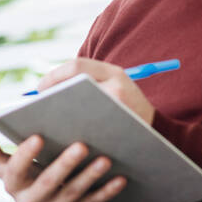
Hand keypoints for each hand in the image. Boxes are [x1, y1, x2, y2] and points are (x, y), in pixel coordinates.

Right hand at [0, 117, 126, 201]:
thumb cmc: (24, 178)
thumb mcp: (4, 165)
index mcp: (10, 183)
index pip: (12, 169)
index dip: (23, 154)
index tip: (37, 135)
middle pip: (47, 182)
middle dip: (65, 163)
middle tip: (82, 144)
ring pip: (72, 195)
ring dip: (89, 177)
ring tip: (105, 158)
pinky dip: (106, 193)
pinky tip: (119, 178)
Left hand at [37, 57, 154, 124]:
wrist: (161, 133)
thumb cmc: (129, 109)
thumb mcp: (116, 86)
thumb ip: (90, 80)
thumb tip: (47, 87)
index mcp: (114, 72)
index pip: (76, 66)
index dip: (53, 77)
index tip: (40, 88)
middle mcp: (118, 86)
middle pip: (74, 86)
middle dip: (53, 95)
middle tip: (39, 106)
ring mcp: (119, 108)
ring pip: (78, 109)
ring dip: (59, 113)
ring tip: (46, 120)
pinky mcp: (119, 130)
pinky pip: (87, 129)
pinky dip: (71, 130)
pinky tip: (60, 136)